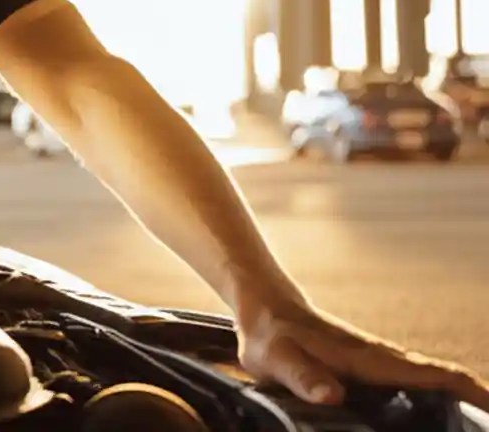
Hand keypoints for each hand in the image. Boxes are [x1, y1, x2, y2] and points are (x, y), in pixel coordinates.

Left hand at [236, 297, 488, 409]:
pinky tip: (434, 426)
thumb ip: (303, 378)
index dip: (475, 393)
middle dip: (478, 406)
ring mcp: (381, 365)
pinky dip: (436, 404)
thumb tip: (332, 397)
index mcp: (373, 360)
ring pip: (433, 386)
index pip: (438, 374)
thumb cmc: (272, 336)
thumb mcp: (278, 360)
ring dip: (459, 407)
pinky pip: (414, 388)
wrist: (265, 311)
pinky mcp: (371, 372)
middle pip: (447, 383)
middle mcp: (385, 361)